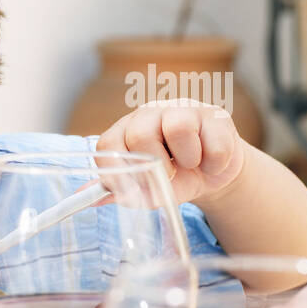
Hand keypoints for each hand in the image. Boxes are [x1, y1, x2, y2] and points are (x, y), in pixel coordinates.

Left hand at [97, 103, 247, 206]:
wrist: (213, 172)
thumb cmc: (174, 177)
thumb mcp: (147, 188)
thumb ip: (120, 191)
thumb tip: (90, 199)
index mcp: (127, 129)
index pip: (108, 144)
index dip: (117, 171)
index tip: (134, 187)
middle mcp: (151, 113)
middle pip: (140, 134)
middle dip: (156, 165)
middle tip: (169, 173)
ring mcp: (184, 109)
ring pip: (179, 128)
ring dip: (188, 159)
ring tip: (191, 164)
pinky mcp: (216, 116)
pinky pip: (214, 143)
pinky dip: (213, 164)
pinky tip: (211, 163)